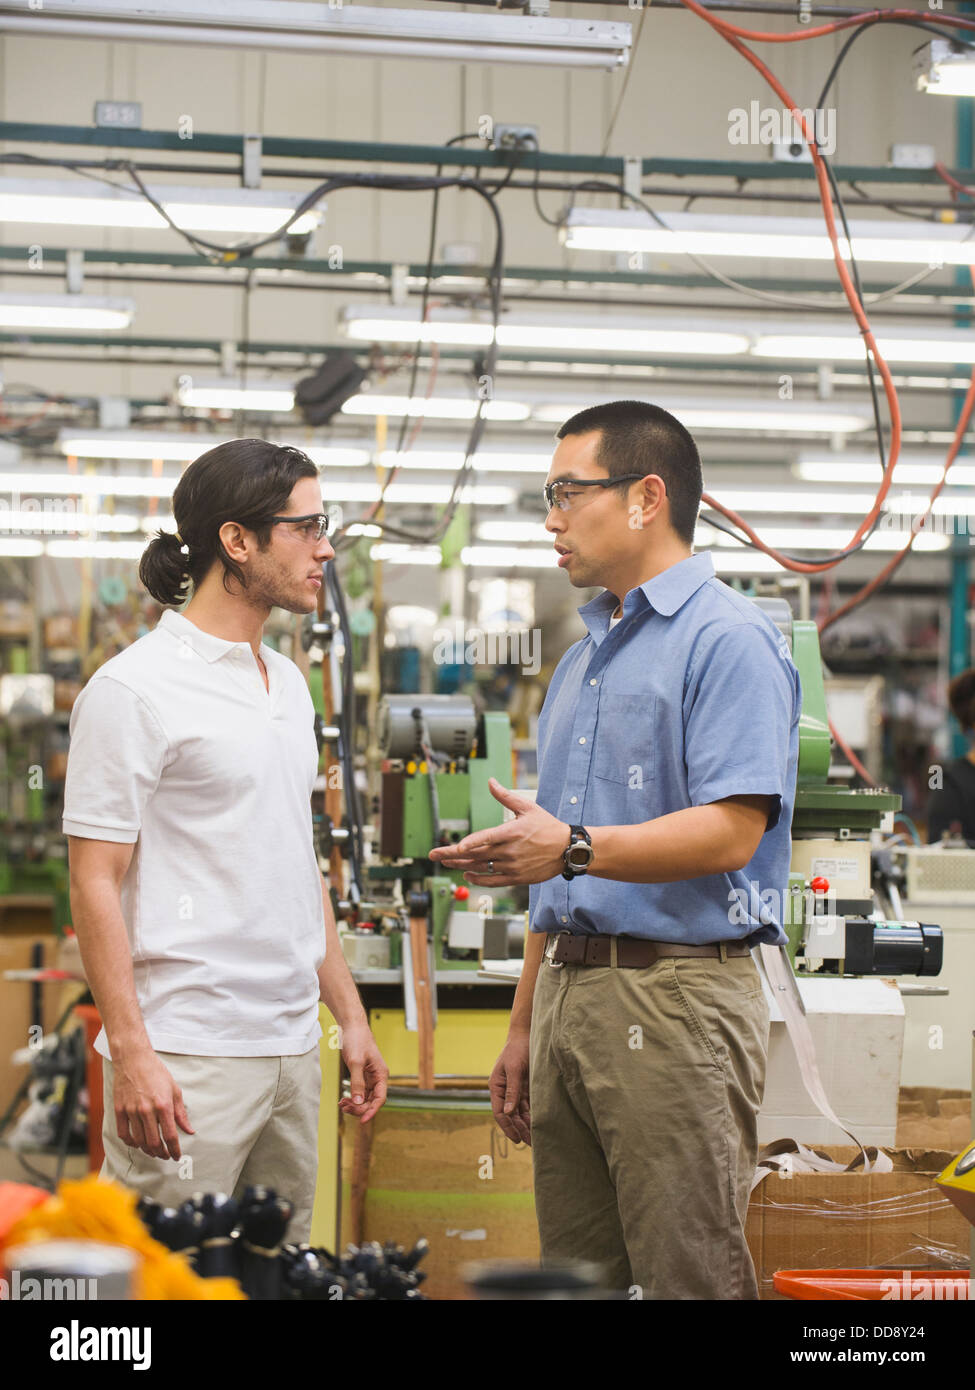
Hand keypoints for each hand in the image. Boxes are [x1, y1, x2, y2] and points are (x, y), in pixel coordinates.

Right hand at [112, 1048, 193, 1160]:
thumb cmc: (156, 1072)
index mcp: (163, 1105)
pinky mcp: (119, 1109)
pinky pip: (123, 1133)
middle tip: (165, 1155)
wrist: (134, 1059)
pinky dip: (130, 1142)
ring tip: (153, 1151)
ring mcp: (131, 1110)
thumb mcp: (174, 1090)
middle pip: (154, 1142)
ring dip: (147, 1150)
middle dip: (161, 1153)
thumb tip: (189, 1130)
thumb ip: (181, 1113)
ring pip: (139, 1141)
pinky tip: (137, 1143)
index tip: (177, 1156)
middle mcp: (147, 1110)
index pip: (170, 1135)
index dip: (174, 1150)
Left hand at [338, 1021, 388, 1124]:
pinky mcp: (362, 1075)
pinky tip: (343, 1100)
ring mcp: (370, 1077)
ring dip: (354, 1104)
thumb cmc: (357, 1040)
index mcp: (381, 1074)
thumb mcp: (355, 1062)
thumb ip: (357, 1083)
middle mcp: (377, 1077)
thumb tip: (358, 1102)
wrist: (352, 1027)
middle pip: (371, 1100)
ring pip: (365, 1098)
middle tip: (344, 1107)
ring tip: (342, 1104)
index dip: (372, 1111)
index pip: (380, 1098)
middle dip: (359, 1107)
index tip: (362, 1121)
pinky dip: (352, 1097)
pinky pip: (359, 1092)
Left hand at [427, 778, 568, 885]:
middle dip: (452, 855)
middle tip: (434, 855)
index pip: (485, 838)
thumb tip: (491, 782)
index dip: (469, 844)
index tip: (454, 848)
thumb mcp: (527, 808)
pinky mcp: (517, 877)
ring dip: (461, 866)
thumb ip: (506, 797)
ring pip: (482, 868)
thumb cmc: (547, 827)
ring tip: (446, 863)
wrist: (567, 849)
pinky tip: (467, 876)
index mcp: (511, 832)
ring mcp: (513, 866)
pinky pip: (493, 881)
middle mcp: (510, 851)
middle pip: (476, 855)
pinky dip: (479, 879)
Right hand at [489, 1033, 530, 1145]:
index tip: (517, 1139)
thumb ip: (511, 1090)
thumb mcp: (514, 1068)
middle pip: (510, 1115)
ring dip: (527, 1125)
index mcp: (496, 1086)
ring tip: (537, 1138)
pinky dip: (533, 1115)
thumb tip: (508, 1113)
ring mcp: (516, 1090)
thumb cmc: (517, 1048)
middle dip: (519, 1129)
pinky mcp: (526, 1087)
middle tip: (531, 1143)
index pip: (499, 1112)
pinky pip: (529, 1105)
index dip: (507, 1127)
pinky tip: (540, 1124)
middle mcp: (505, 1091)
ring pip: (520, 1112)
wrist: (527, 1034)